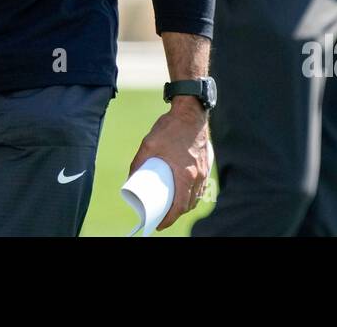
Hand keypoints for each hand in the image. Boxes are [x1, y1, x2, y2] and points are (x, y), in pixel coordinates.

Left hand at [128, 99, 210, 229]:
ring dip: (186, 205)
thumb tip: (130, 178)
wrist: (191, 111)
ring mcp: (204, 170)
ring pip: (197, 196)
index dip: (169, 219)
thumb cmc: (170, 127)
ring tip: (173, 207)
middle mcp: (197, 175)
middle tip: (163, 217)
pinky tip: (186, 192)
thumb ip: (138, 162)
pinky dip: (194, 193)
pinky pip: (201, 185)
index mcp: (185, 174)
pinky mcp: (206, 163)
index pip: (179, 206)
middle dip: (176, 215)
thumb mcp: (148, 144)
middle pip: (189, 204)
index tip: (159, 224)